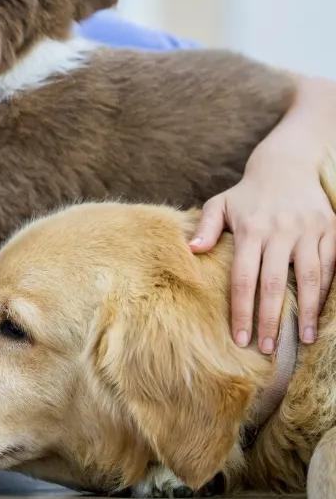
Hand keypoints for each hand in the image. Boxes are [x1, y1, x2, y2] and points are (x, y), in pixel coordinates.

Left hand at [190, 143, 335, 351]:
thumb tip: (192, 251)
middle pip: (274, 284)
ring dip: (307, 312)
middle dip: (270, 319)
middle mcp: (279, 231)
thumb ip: (206, 228)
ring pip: (309, 279)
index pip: (243, 278)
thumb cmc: (247, 194)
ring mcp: (308, 231)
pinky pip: (330, 267)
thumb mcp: (221, 204)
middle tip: (267, 348)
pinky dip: (325, 292)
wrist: (287, 166)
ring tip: (303, 340)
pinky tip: (319, 314)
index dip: (241, 310)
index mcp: (250, 229)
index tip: (240, 338)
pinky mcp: (330, 230)